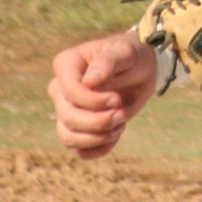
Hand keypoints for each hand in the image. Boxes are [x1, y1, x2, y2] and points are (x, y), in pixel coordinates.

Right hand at [48, 32, 156, 158]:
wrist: (141, 71)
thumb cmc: (131, 56)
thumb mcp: (126, 51)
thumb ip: (108, 61)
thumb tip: (89, 81)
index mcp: (66, 64)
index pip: (69, 92)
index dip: (93, 101)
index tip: (116, 99)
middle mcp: (60, 89)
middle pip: (67, 117)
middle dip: (98, 121)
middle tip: (121, 114)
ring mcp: (66, 110)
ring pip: (68, 137)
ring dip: (98, 137)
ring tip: (120, 125)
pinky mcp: (78, 128)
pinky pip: (79, 150)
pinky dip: (99, 149)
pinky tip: (115, 135)